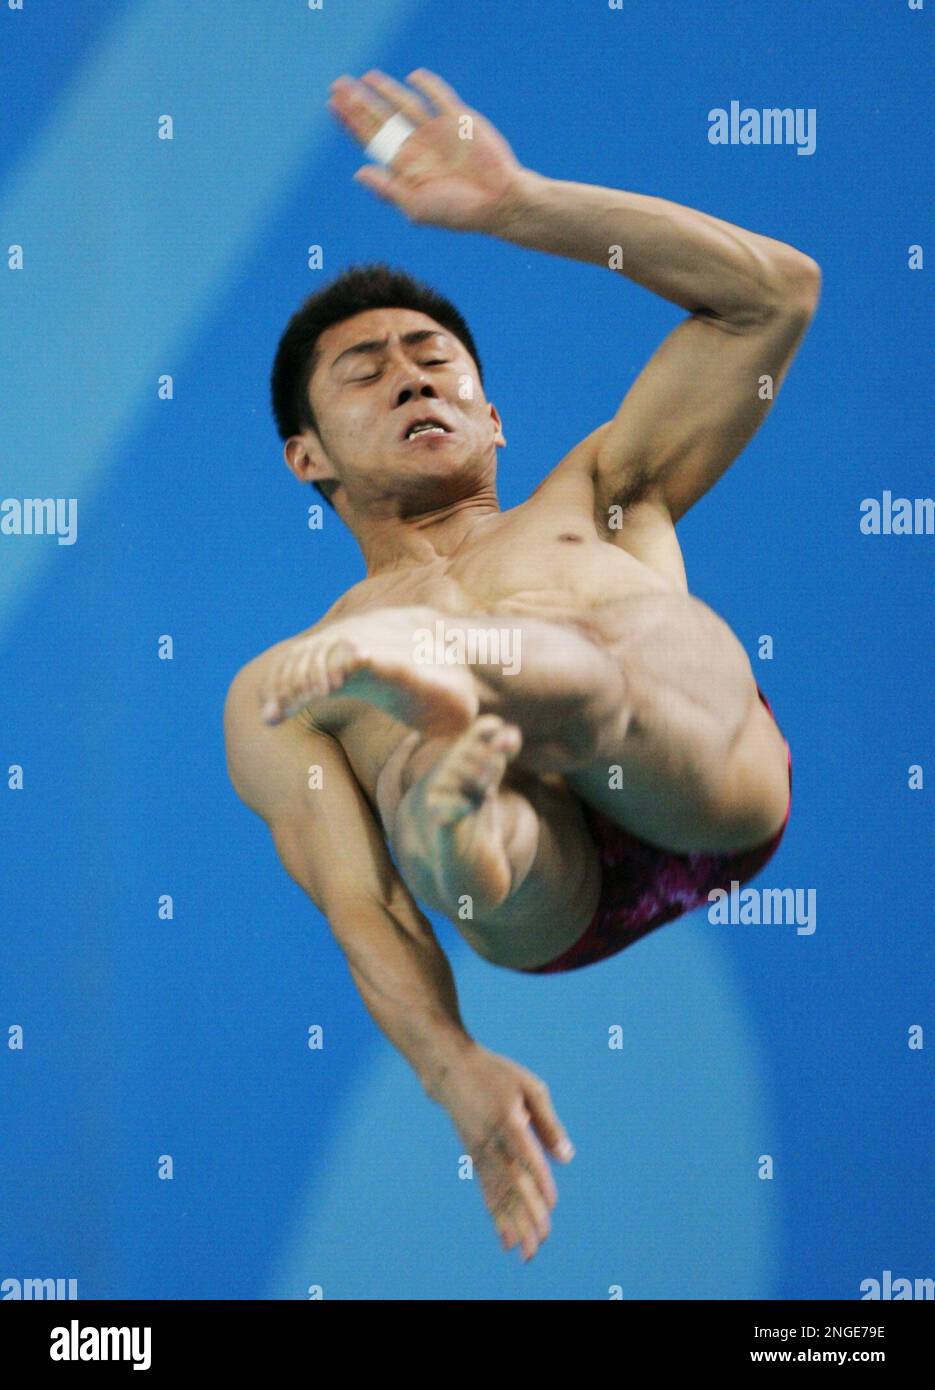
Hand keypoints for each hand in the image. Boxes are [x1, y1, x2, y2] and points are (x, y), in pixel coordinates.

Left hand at [327, 68, 527, 232]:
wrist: (499, 202)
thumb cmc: (458, 212)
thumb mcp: (416, 206)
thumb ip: (387, 188)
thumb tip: (358, 171)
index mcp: (405, 168)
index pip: (371, 140)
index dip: (351, 123)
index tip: (332, 105)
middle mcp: (418, 147)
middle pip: (382, 119)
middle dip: (359, 103)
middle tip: (338, 85)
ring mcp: (437, 132)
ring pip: (404, 105)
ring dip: (385, 90)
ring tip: (366, 77)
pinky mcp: (459, 120)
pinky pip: (439, 98)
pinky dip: (428, 86)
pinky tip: (412, 77)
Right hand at [435, 1042, 574, 1260]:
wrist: (451, 1069)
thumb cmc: (497, 1074)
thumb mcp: (530, 1087)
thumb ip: (549, 1123)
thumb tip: (567, 1158)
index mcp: (507, 1119)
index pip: (525, 1156)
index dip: (539, 1180)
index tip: (552, 1205)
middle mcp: (490, 1140)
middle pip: (510, 1182)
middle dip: (527, 1214)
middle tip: (541, 1242)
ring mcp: (478, 1151)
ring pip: (498, 1193)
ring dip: (513, 1224)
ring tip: (527, 1251)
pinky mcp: (473, 1156)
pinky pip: (486, 1191)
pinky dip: (497, 1215)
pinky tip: (507, 1237)